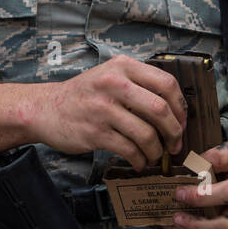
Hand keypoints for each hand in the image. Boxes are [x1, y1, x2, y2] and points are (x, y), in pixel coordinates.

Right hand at [28, 54, 186, 170]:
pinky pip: (129, 150)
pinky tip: (138, 161)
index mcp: (123, 67)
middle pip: (160, 110)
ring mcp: (103, 108)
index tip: (182, 122)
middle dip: (174, 132)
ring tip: (155, 155)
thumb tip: (175, 109)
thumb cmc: (84, 95)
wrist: (45, 109)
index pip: (166, 84)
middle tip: (175, 144)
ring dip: (156, 150)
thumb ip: (139, 84)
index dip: (180, 107)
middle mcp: (114, 84)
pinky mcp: (95, 132)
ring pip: (146, 134)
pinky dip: (139, 160)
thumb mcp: (110, 75)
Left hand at [160, 143, 227, 228]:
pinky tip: (175, 228)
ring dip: (197, 224)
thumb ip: (210, 157)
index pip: (226, 157)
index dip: (206, 160)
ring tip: (176, 219)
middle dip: (202, 196)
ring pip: (225, 224)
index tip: (190, 163)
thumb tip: (184, 167)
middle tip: (179, 194)